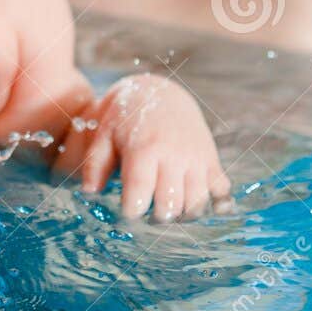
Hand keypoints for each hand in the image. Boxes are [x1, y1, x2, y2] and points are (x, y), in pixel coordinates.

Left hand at [53, 73, 231, 221]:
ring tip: (167, 210)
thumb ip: (95, 164)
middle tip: (146, 215)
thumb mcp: (104, 134)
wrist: (161, 92)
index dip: (131, 212)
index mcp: (144, 149)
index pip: (139, 192)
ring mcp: (196, 159)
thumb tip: (89, 194)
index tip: (125, 217)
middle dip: (157, 219)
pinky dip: (217, 205)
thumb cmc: (126, 117)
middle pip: (171, 204)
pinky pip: (222, 191)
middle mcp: (173, 155)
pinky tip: (200, 207)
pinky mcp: (211, 160)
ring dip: (182, 216)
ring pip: (197, 203)